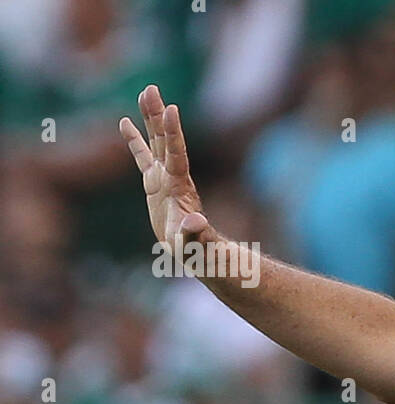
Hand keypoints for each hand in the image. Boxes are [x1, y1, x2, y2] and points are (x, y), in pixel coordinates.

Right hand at [119, 84, 213, 247]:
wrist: (194, 250)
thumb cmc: (195, 248)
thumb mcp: (192, 242)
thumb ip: (193, 232)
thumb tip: (196, 223)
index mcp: (180, 186)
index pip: (176, 154)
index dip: (173, 133)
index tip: (172, 108)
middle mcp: (173, 176)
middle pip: (164, 139)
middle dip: (157, 114)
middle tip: (151, 88)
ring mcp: (163, 177)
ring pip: (154, 141)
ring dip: (149, 118)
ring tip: (145, 92)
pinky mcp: (153, 184)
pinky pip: (141, 156)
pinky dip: (134, 139)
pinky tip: (124, 121)